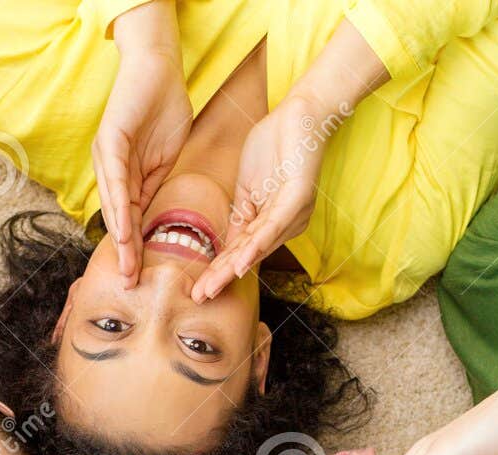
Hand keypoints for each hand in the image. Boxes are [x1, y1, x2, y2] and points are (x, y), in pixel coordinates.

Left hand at [93, 48, 192, 286]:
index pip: (127, 219)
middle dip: (124, 252)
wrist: (158, 68)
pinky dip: (120, 207)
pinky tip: (124, 230)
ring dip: (121, 238)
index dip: (133, 248)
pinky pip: (115, 181)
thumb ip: (153, 186)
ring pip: (114, 205)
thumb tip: (152, 215)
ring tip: (127, 265)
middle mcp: (109, 170)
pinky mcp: (111, 141)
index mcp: (123, 176)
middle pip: (116, 219)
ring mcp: (107, 156)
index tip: (139, 275)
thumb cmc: (163, 110)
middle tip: (130, 282)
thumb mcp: (163, 160)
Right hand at [192, 96, 326, 302]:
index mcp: (272, 222)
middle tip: (199, 297)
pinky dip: (254, 246)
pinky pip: (272, 227)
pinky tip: (239, 263)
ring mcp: (293, 214)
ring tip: (212, 287)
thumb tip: (227, 246)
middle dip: (221, 277)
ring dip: (233, 269)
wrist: (300, 113)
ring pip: (257, 247)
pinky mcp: (297, 200)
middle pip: (247, 255)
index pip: (239, 250)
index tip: (197, 288)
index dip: (218, 270)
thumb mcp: (247, 188)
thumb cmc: (274, 145)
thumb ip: (240, 217)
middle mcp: (286, 225)